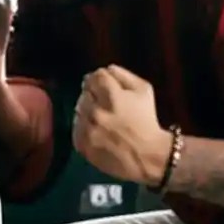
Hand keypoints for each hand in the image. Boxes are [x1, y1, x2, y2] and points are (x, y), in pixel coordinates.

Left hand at [72, 65, 170, 185]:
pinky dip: (83, 126)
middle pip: (85, 92)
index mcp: (112, 95)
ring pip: (78, 109)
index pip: (96, 76)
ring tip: (102, 117)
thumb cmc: (147, 120)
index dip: (99, 79)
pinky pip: (75, 127)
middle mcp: (96, 110)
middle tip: (103, 103)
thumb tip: (106, 68)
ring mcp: (87, 128)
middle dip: (93, 94)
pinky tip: (97, 129)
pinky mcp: (81, 143)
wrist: (148, 155)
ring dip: (87, 110)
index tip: (103, 85)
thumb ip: (124, 76)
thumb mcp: (144, 91)